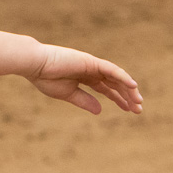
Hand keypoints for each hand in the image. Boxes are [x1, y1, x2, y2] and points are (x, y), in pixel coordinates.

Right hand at [26, 44, 142, 114]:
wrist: (34, 64)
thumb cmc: (45, 78)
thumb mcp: (67, 94)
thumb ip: (84, 101)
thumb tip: (100, 111)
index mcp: (84, 77)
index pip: (106, 88)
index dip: (118, 99)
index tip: (130, 110)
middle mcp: (91, 70)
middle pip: (115, 83)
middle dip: (127, 96)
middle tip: (138, 110)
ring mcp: (92, 64)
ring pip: (117, 77)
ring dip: (128, 89)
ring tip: (138, 102)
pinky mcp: (91, 61)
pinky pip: (111, 70)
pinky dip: (123, 77)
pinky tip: (133, 86)